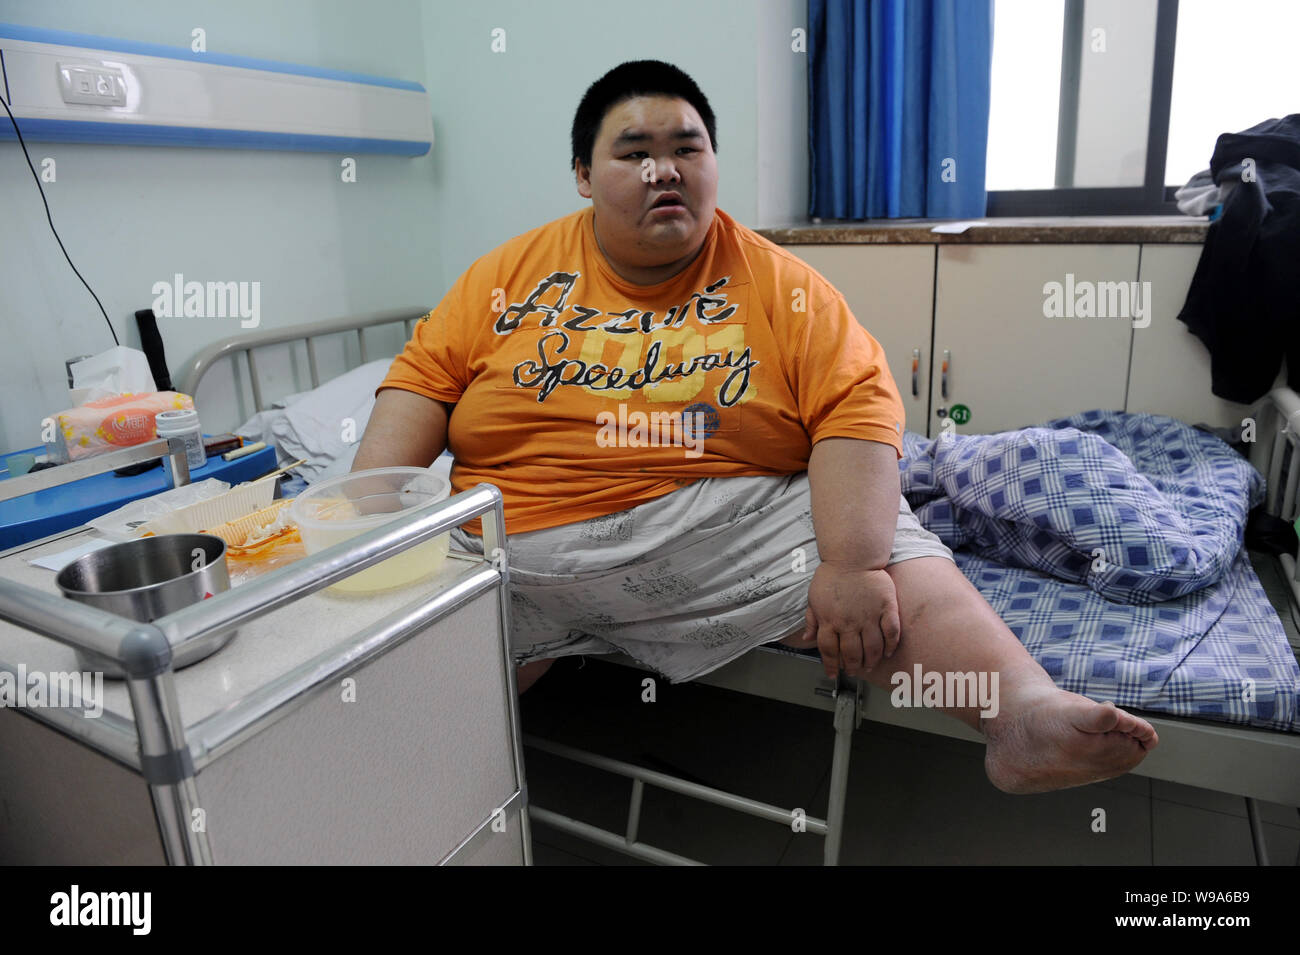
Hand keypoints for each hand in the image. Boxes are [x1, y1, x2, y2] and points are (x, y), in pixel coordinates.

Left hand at [802, 561, 900, 678]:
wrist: (852, 557)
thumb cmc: (832, 576)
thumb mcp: (813, 598)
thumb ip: (811, 620)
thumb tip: (807, 638)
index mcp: (829, 620)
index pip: (829, 650)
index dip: (831, 665)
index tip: (833, 673)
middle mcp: (849, 622)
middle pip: (852, 654)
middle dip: (852, 667)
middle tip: (854, 671)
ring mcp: (868, 616)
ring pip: (873, 648)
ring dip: (871, 661)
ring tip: (870, 665)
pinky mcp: (886, 608)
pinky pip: (891, 632)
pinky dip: (891, 645)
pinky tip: (888, 652)